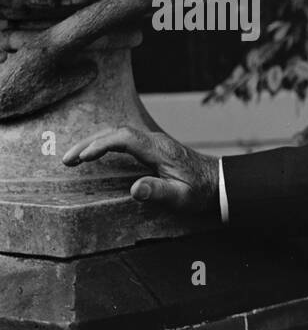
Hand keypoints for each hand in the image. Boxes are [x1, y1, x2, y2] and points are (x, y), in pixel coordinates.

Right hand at [62, 126, 219, 217]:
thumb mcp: (181, 197)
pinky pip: (123, 139)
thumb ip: (159, 192)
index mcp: (160, 150)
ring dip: (93, 142)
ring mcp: (154, 142)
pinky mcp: (153, 146)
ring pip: (118, 133)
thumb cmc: (200, 191)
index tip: (83, 157)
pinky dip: (104, 144)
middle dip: (88, 143)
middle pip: (116, 132)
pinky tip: (92, 154)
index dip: (102, 144)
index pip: (125, 138)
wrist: (218, 182)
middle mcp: (155, 141)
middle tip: (67, 160)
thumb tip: (135, 190)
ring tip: (72, 159)